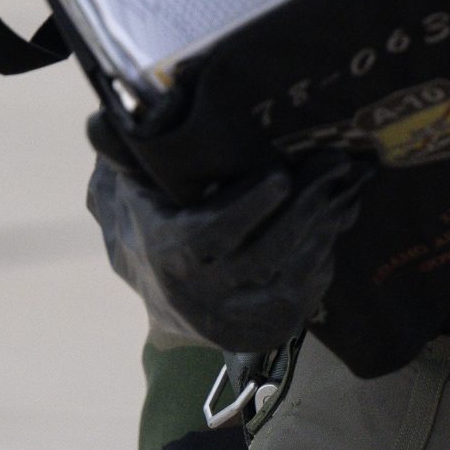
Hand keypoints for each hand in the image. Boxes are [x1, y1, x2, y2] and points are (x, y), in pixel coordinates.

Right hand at [85, 138, 367, 351]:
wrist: (158, 285)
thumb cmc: (149, 214)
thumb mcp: (128, 180)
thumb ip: (120, 148)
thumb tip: (102, 117)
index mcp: (166, 253)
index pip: (211, 235)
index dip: (249, 207)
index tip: (282, 174)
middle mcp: (197, 295)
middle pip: (262, 256)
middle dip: (304, 210)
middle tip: (336, 167)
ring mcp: (232, 320)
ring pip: (288, 280)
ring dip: (324, 233)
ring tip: (347, 187)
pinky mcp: (260, 332)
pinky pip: (302, 299)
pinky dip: (323, 260)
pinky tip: (338, 220)